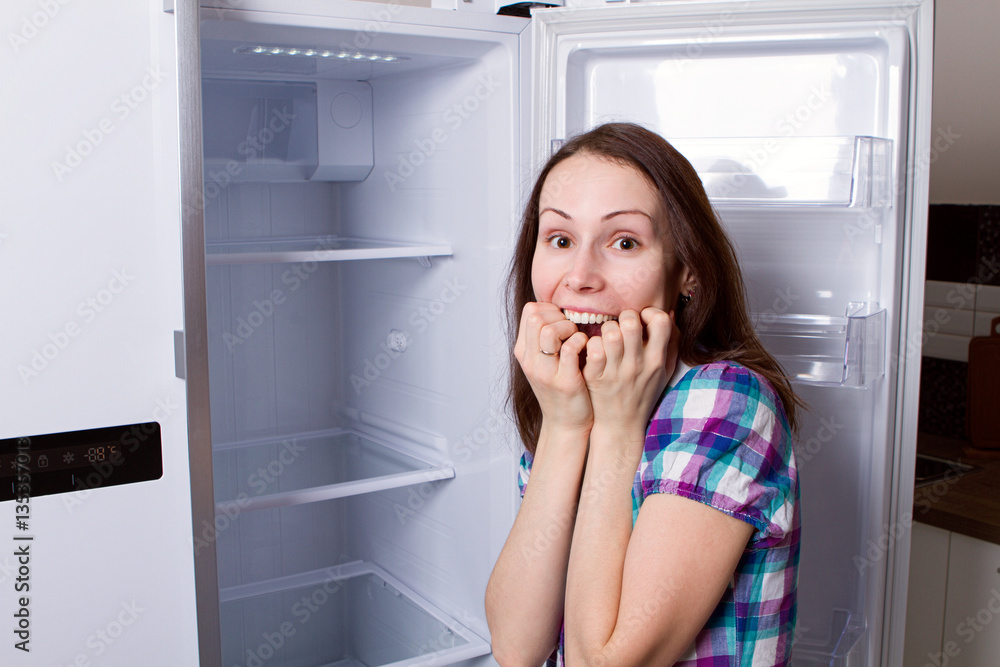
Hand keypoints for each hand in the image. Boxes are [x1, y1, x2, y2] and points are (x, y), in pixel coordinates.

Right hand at [514, 302, 592, 433]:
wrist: (565, 423)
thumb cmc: (559, 387)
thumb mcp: (543, 362)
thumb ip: (544, 338)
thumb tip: (556, 310)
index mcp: (523, 352)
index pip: (529, 312)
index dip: (549, 309)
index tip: (562, 321)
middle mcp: (529, 361)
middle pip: (535, 317)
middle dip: (558, 316)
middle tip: (570, 329)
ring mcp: (545, 372)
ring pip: (549, 330)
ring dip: (569, 327)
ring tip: (577, 337)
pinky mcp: (564, 382)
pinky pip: (571, 348)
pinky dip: (581, 341)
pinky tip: (586, 348)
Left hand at [582, 308, 676, 443]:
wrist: (621, 426)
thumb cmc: (643, 395)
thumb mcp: (664, 372)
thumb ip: (671, 344)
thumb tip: (668, 313)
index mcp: (656, 361)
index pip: (660, 322)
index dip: (650, 313)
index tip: (642, 320)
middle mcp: (637, 365)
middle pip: (631, 322)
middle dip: (625, 317)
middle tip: (621, 326)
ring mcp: (616, 372)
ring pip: (611, 333)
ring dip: (607, 329)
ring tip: (607, 337)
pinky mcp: (596, 377)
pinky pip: (593, 349)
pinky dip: (592, 344)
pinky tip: (596, 349)